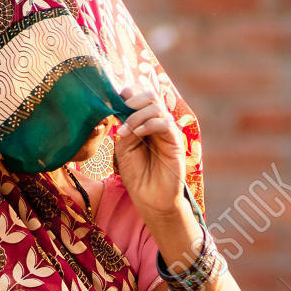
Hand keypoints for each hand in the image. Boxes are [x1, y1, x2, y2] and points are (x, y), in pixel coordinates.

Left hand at [113, 85, 185, 219]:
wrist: (150, 197)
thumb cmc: (136, 174)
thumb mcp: (124, 148)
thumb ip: (126, 127)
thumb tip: (124, 108)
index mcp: (144, 122)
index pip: (140, 97)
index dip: (129, 93)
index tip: (115, 100)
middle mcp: (157, 123)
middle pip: (150, 95)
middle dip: (134, 99)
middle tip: (122, 109)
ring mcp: (167, 131)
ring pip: (156, 107)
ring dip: (137, 115)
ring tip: (126, 131)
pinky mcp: (175, 141)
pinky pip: (165, 123)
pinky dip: (148, 124)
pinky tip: (137, 134)